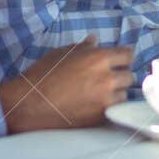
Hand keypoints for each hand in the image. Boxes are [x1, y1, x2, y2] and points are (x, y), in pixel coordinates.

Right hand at [0, 38, 133, 132]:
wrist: (28, 104)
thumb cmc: (42, 75)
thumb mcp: (61, 54)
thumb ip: (83, 47)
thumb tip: (94, 40)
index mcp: (98, 59)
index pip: (127, 55)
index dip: (124, 56)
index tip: (121, 59)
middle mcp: (106, 79)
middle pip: (130, 76)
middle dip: (121, 75)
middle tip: (109, 76)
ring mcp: (105, 100)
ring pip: (124, 94)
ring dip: (117, 92)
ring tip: (100, 92)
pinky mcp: (100, 117)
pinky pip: (114, 109)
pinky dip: (109, 106)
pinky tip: (96, 103)